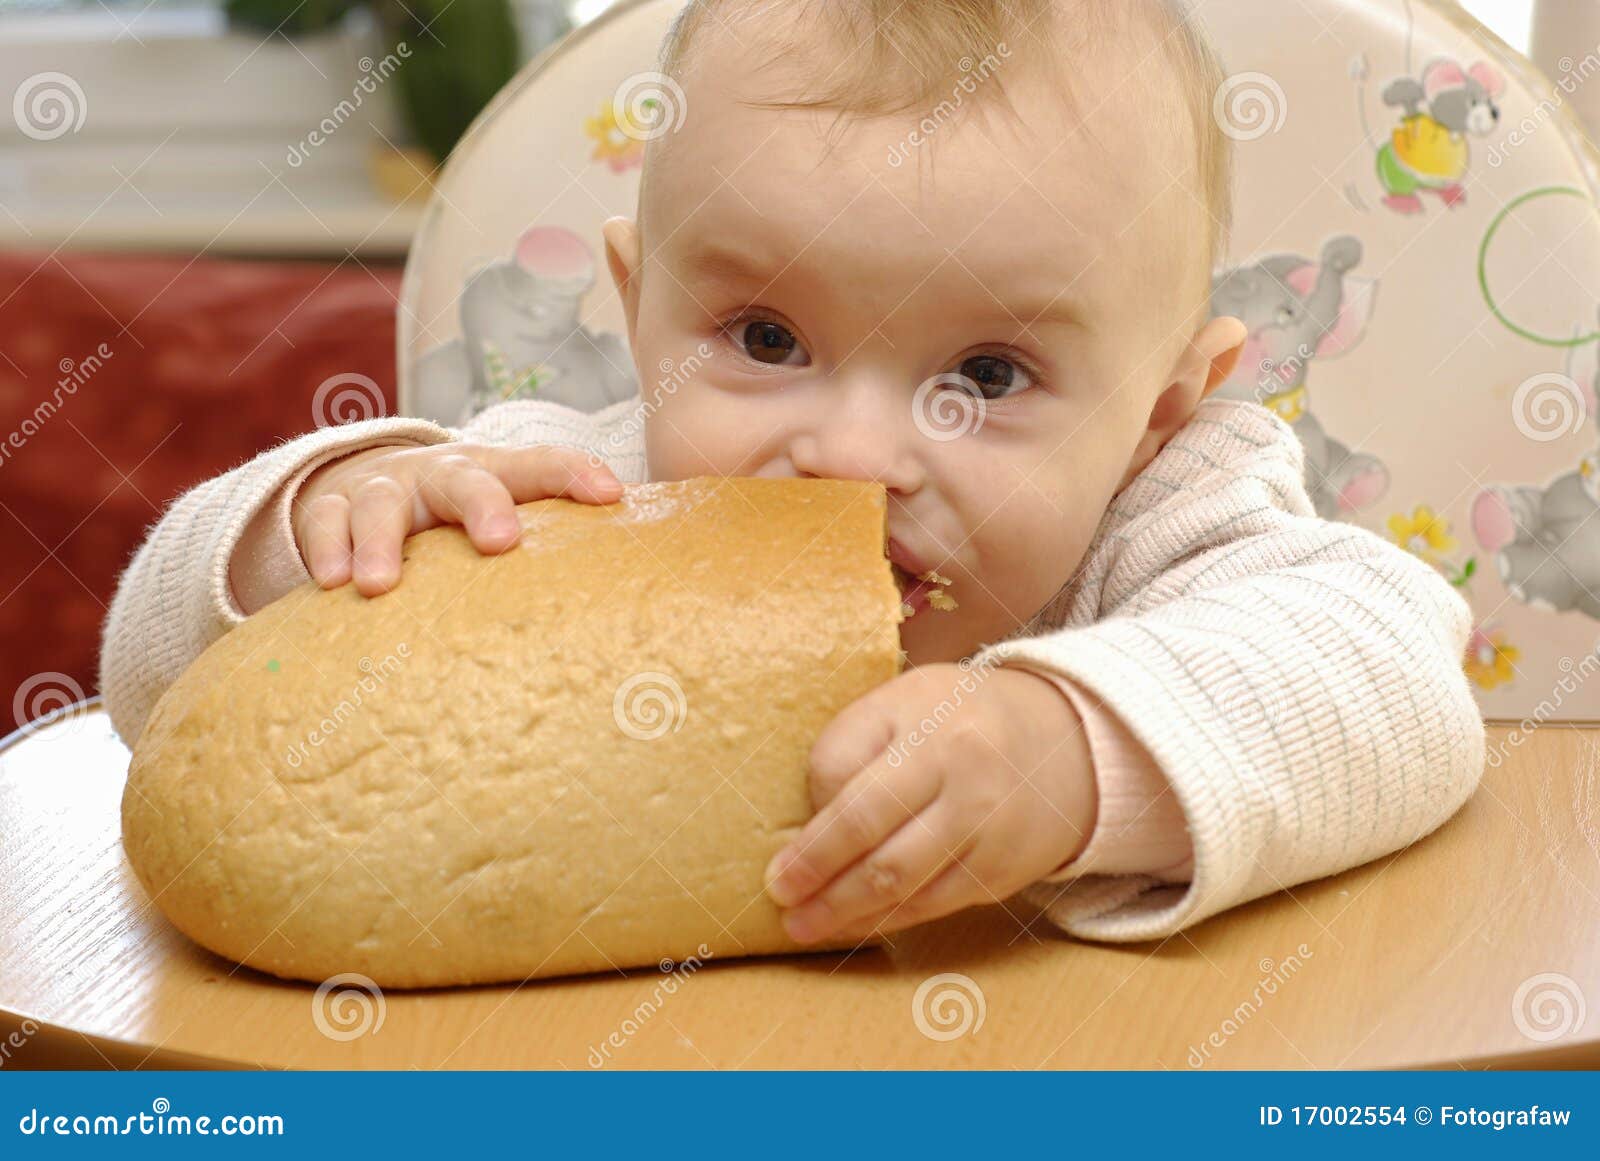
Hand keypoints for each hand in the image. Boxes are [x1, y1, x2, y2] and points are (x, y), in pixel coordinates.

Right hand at [293, 443, 622, 595]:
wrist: (368, 484)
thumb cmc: (460, 512)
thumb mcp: (505, 511)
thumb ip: (558, 541)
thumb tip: (637, 581)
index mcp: (495, 472)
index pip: (543, 465)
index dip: (575, 474)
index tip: (610, 495)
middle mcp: (441, 474)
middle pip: (466, 478)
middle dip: (485, 506)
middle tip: (501, 543)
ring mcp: (383, 488)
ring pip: (381, 503)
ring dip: (382, 542)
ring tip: (379, 586)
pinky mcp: (332, 508)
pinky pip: (323, 523)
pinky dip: (326, 549)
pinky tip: (333, 584)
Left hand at [763, 661, 1096, 943]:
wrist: (1067, 743)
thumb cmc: (962, 718)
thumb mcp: (907, 700)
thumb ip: (854, 743)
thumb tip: (810, 816)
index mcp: (931, 726)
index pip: (850, 781)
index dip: (812, 829)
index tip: (778, 859)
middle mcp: (964, 777)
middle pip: (874, 838)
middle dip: (817, 874)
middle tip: (779, 896)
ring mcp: (987, 829)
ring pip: (901, 882)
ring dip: (843, 910)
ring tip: (801, 924)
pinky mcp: (1002, 872)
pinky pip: (932, 904)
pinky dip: (887, 919)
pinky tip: (853, 924)